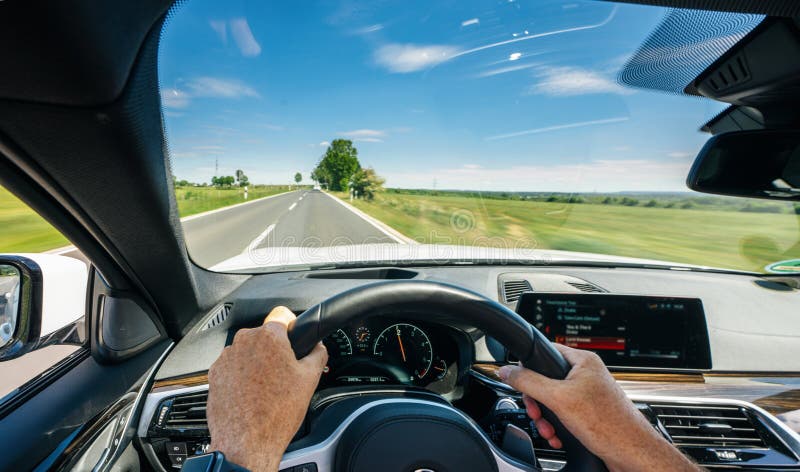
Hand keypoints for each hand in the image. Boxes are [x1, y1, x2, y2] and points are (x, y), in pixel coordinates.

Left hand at [207, 306, 327, 470]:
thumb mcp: (310, 379)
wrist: (247, 441)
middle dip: (275, 350)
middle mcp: (243, 341)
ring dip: (257, 363)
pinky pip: (233, 367)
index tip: (295, 336)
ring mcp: (226, 358)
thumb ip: (318, 354)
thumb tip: (318, 347)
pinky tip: (252, 394)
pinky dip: (241, 376)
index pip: (283, 314)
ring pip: (247, 352)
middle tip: (284, 372)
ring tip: (267, 387)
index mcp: (269, 336)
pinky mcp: (215, 374)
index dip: (293, 326)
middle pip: (265, 336)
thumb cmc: (276, 412)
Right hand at [498, 344, 700, 471]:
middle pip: (545, 380)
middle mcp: (586, 376)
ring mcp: (587, 395)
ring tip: (549, 430)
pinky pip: (562, 415)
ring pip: (552, 401)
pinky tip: (559, 437)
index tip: (521, 383)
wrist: (632, 454)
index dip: (528, 367)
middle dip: (537, 402)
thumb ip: (529, 382)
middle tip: (536, 413)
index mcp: (582, 362)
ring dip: (545, 418)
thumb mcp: (559, 399)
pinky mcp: (588, 414)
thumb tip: (507, 371)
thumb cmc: (609, 425)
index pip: (545, 352)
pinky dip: (557, 427)